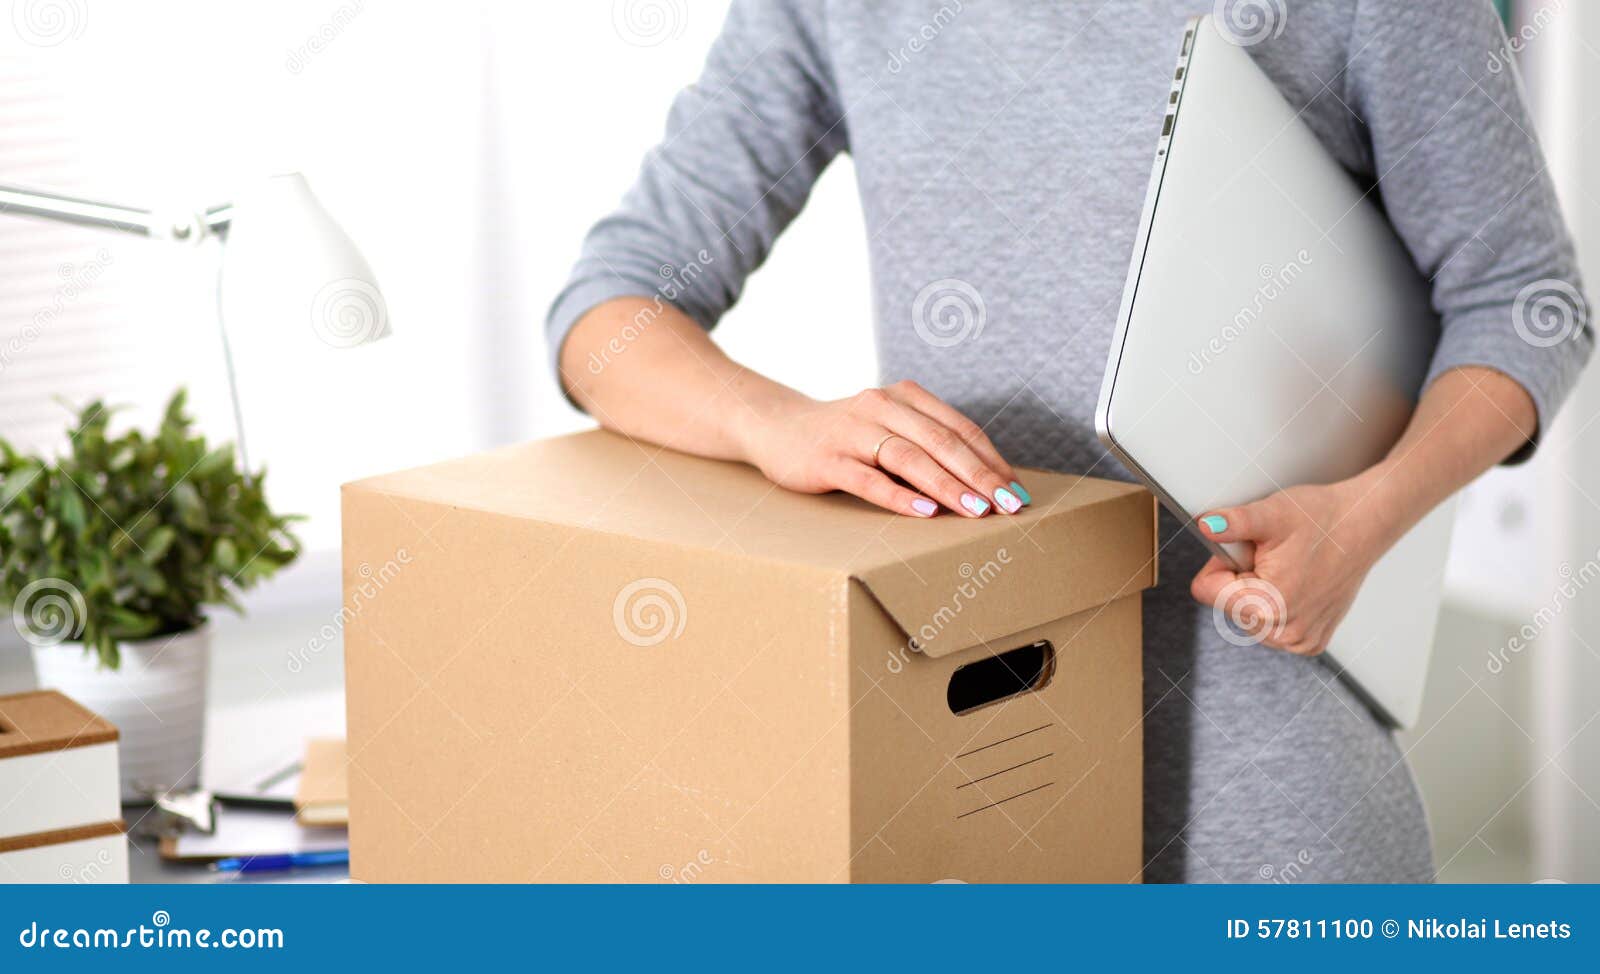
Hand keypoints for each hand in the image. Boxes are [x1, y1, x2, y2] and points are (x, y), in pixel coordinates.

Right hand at [735, 379, 1029, 517]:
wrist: (776, 427)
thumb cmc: (846, 435)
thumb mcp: (889, 426)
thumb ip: (928, 443)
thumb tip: (984, 482)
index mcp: (905, 397)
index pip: (960, 429)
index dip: (992, 460)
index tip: (1017, 491)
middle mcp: (882, 407)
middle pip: (941, 442)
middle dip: (980, 476)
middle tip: (1009, 505)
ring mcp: (853, 432)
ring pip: (909, 459)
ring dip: (947, 487)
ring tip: (977, 511)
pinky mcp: (827, 459)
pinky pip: (868, 479)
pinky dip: (898, 496)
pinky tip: (924, 513)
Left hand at [1188, 475, 1405, 655]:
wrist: (1364, 525)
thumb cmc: (1323, 518)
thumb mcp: (1272, 513)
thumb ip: (1234, 522)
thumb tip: (1204, 525)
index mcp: (1268, 607)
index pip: (1205, 590)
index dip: (1222, 563)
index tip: (1249, 549)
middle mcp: (1284, 634)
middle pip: (1225, 605)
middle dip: (1241, 578)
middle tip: (1273, 557)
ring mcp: (1299, 641)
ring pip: (1246, 617)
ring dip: (1258, 591)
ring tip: (1288, 568)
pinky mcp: (1310, 642)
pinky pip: (1271, 626)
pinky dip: (1278, 604)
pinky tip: (1299, 584)